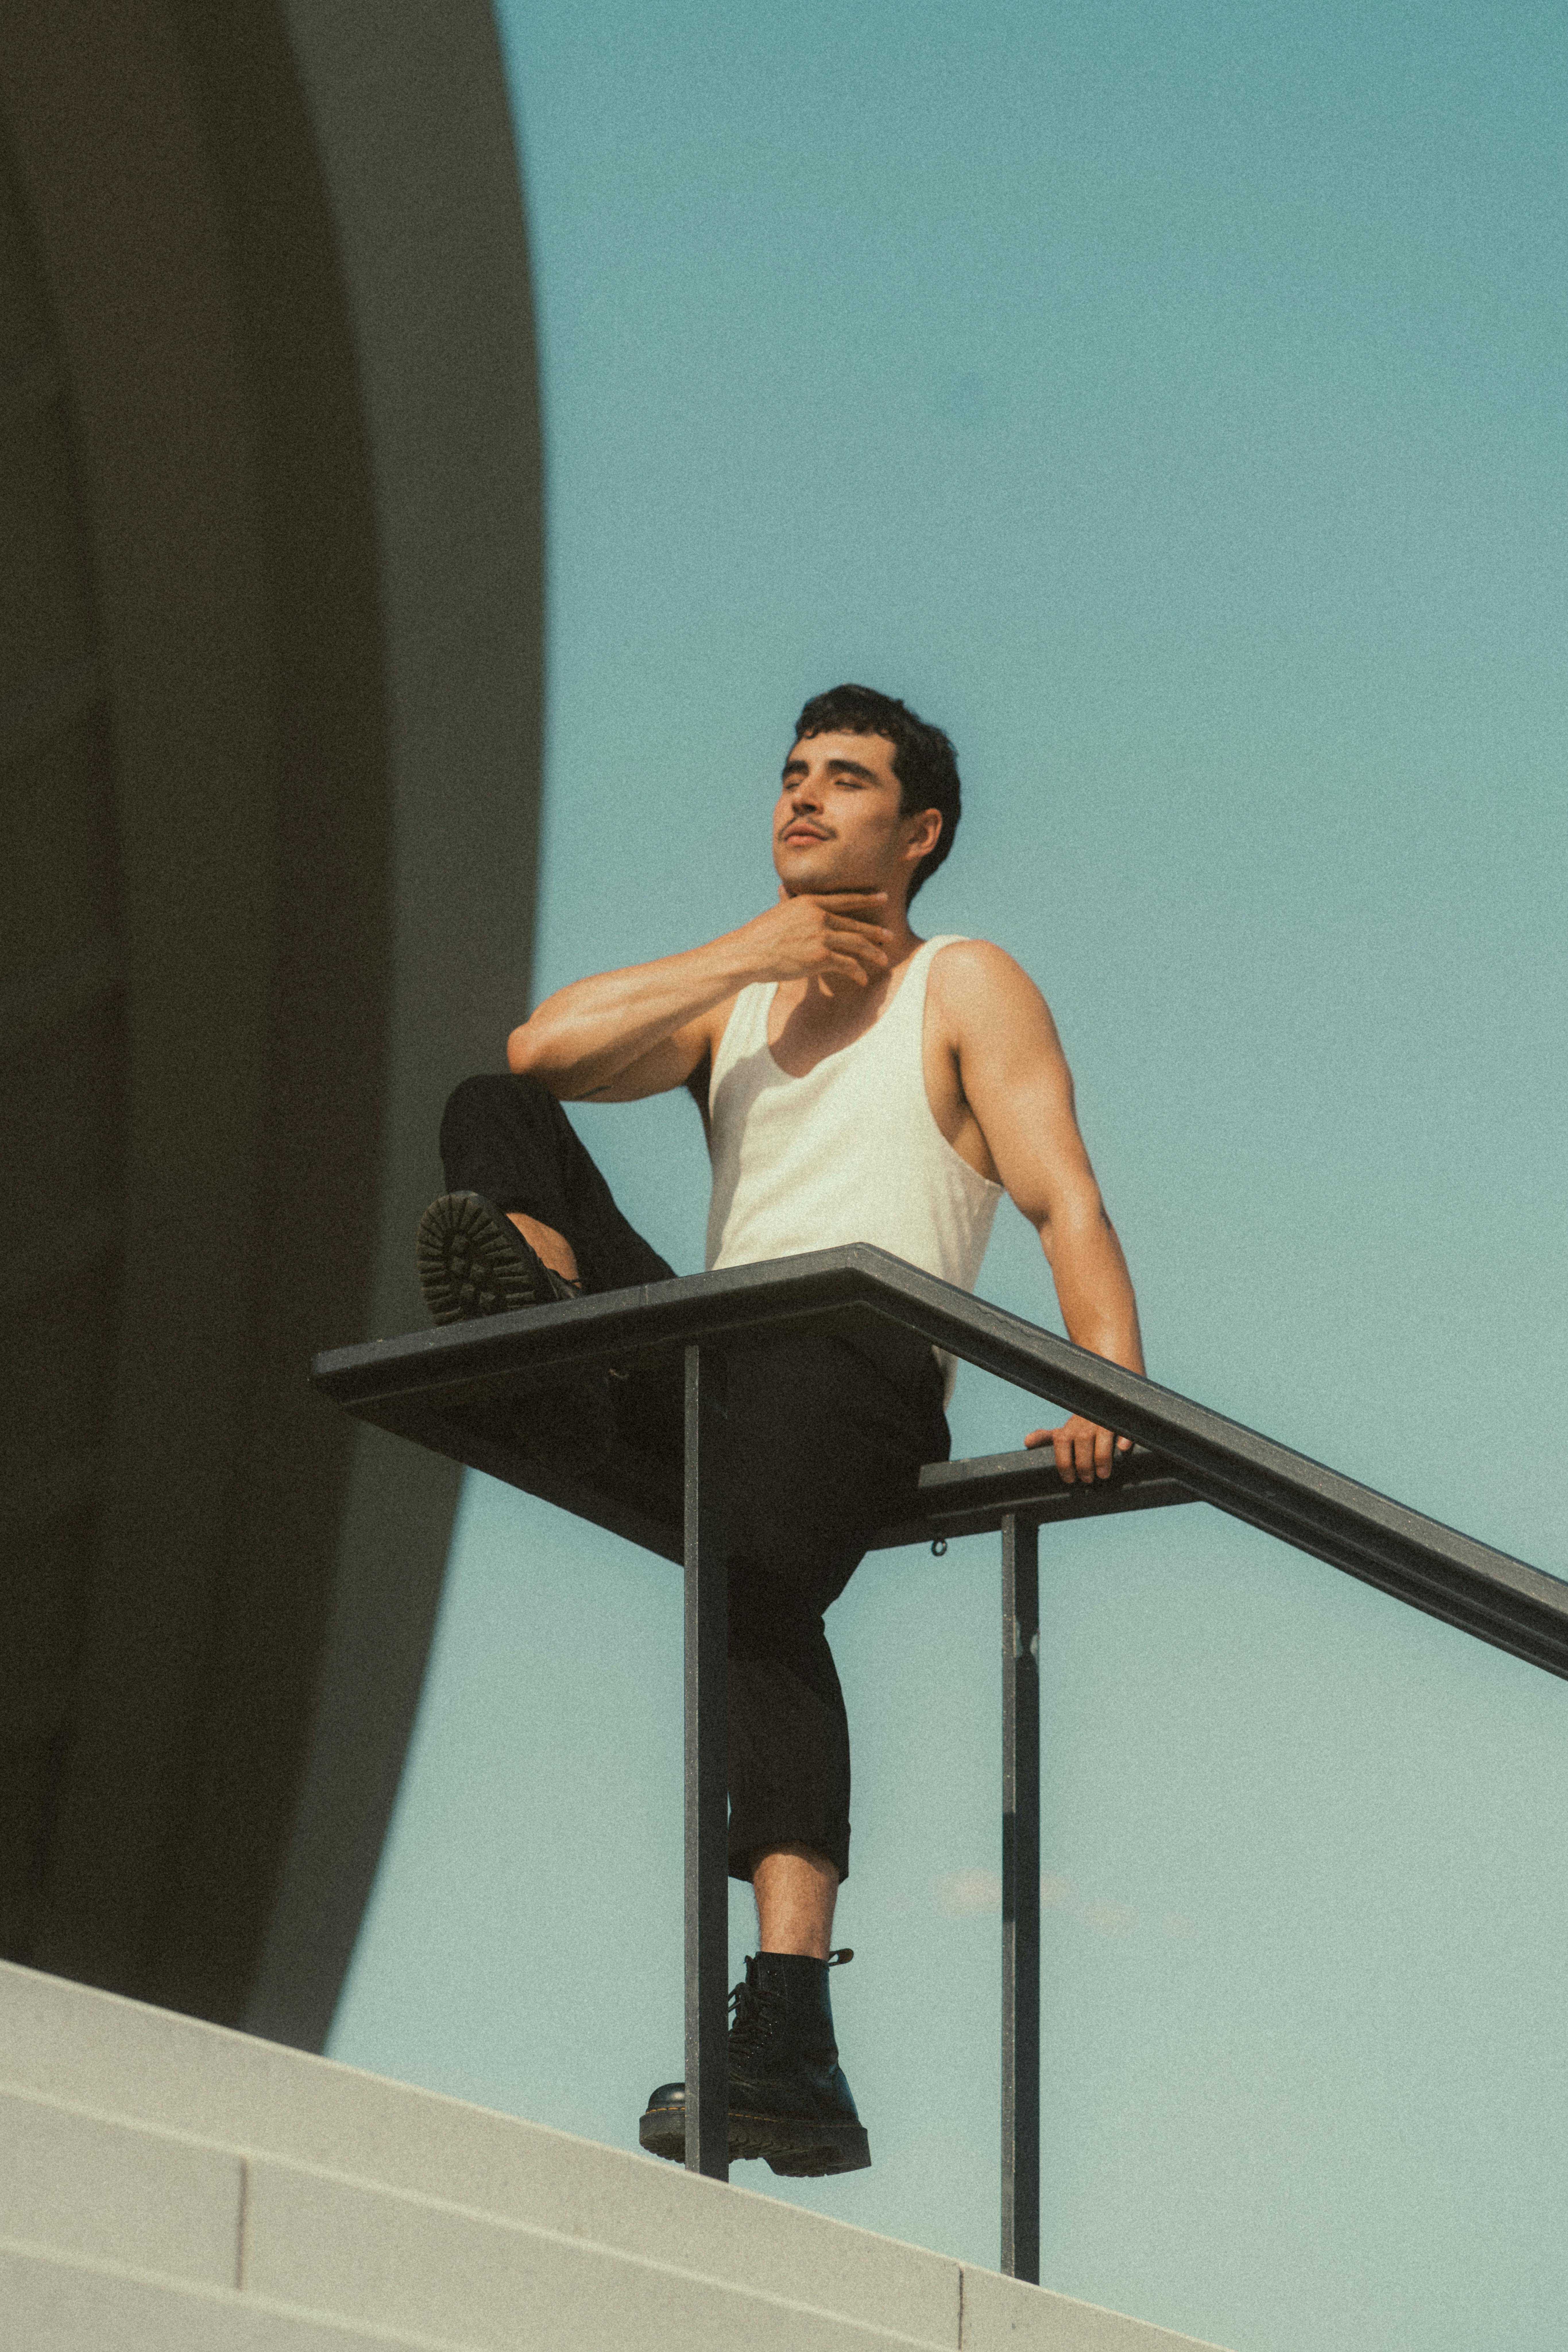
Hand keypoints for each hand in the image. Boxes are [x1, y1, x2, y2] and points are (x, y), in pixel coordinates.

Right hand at [734, 891, 892, 990]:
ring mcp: (821, 937)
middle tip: (890, 936)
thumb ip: (791, 904)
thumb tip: (785, 890)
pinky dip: (858, 972)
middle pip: (855, 924)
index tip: (883, 898)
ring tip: (883, 959)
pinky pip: (847, 964)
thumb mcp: (779, 912)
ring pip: (857, 944)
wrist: (749, 954)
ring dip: (872, 953)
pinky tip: (863, 978)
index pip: (845, 899)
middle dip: (875, 932)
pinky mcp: (820, 957)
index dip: (867, 898)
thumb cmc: (759, 936)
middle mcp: (819, 916)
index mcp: (809, 903)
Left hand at [1024, 1413, 1131, 1483]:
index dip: (1064, 1462)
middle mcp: (1086, 1422)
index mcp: (1070, 1427)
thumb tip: (1027, 1442)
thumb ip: (1048, 1437)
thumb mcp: (1066, 1430)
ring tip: (1103, 1475)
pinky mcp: (1122, 1420)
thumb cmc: (1083, 1423)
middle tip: (1088, 1480)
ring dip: (1102, 1458)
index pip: (1061, 1442)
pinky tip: (1122, 1449)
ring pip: (1101, 1436)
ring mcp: (1104, 1420)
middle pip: (1082, 1442)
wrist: (1105, 1399)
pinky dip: (1124, 1438)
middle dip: (1084, 1464)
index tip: (1069, 1479)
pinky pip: (1124, 1428)